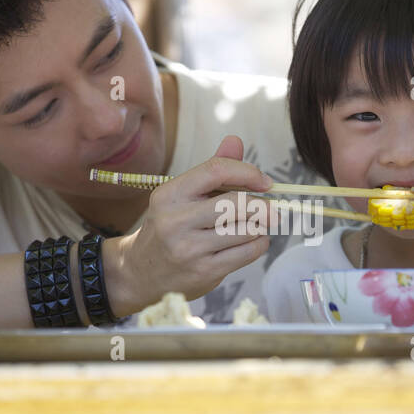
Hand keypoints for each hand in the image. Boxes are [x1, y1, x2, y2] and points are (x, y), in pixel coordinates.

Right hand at [107, 135, 273, 312]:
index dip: (247, 172)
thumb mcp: (181, 197)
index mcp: (169, 194)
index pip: (216, 170)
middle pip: (235, 203)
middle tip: (272, 209)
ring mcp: (189, 249)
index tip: (265, 182)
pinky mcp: (203, 271)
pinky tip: (253, 242)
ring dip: (261, 227)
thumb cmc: (168, 228)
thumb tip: (235, 141)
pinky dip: (259, 244)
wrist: (141, 273)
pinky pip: (247, 253)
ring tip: (258, 226)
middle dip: (262, 206)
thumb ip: (211, 170)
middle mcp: (175, 220)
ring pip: (246, 230)